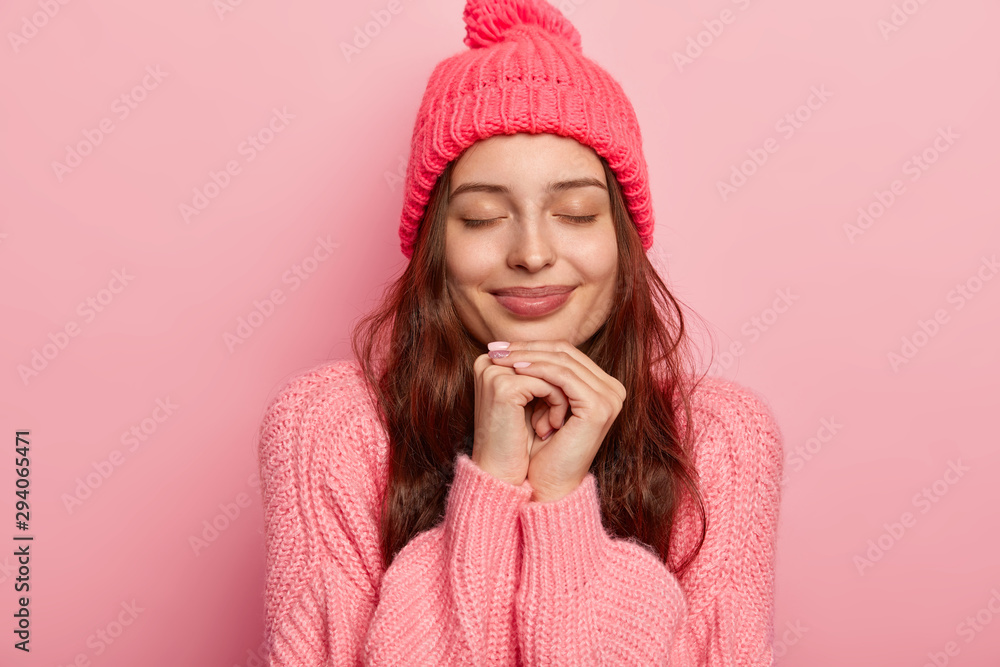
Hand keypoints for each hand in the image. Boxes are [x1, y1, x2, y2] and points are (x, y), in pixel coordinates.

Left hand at [487, 340, 625, 501]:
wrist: (546, 485)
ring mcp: (610, 398)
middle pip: (565, 353)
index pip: (566, 353)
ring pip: (563, 362)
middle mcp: (613, 390)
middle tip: (495, 347)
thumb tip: (515, 342)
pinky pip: (564, 378)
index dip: (532, 346)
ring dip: (528, 356)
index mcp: (603, 386)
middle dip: (527, 347)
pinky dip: (538, 370)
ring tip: (500, 357)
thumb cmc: (540, 447)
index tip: (499, 345)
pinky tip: (515, 369)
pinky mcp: (600, 407)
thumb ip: (542, 374)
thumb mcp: (541, 402)